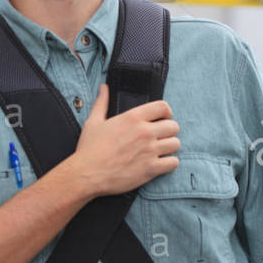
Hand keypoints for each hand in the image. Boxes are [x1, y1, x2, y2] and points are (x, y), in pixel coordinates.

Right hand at [70, 82, 179, 196]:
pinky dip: (169, 164)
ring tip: (160, 151)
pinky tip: (160, 164)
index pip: (163, 107)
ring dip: (170, 147)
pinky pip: (173, 163)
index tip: (162, 119)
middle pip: (174, 126)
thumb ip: (102, 103)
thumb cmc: (89, 149)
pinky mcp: (151, 168)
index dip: (166, 112)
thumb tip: (103, 88)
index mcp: (133, 117)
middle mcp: (145, 132)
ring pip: (175, 144)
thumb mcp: (93, 121)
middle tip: (160, 137)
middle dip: (168, 131)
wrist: (87, 174)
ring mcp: (149, 151)